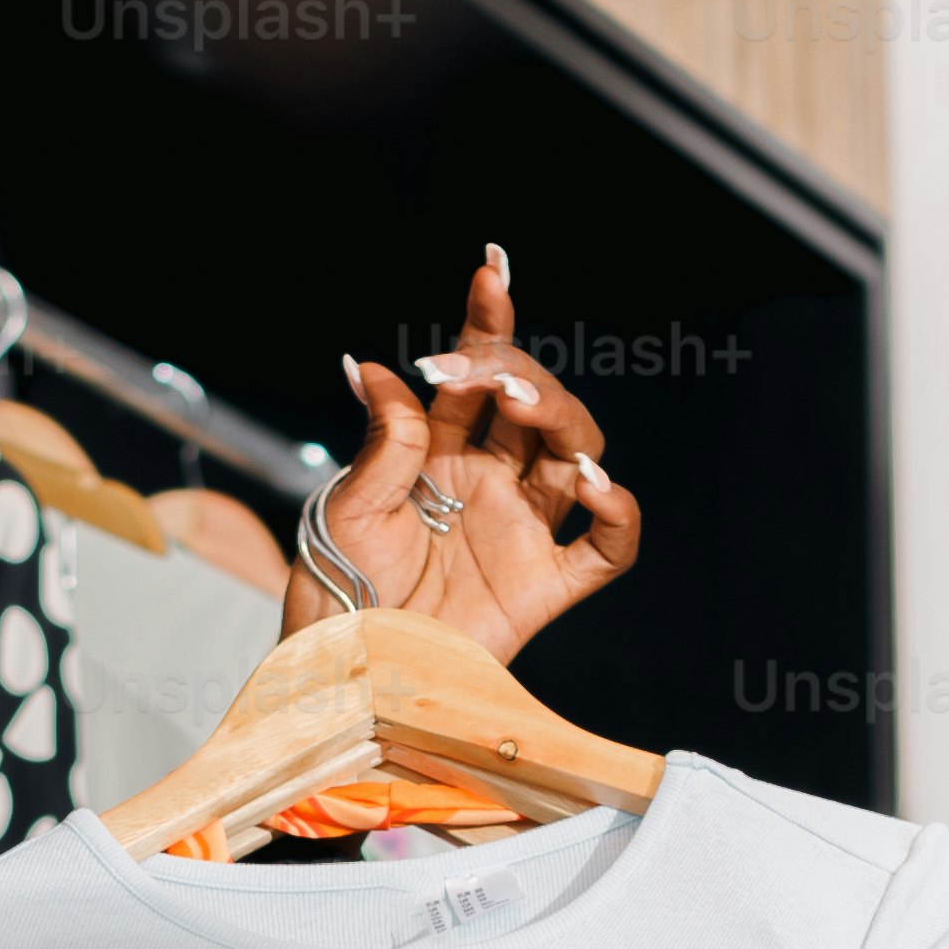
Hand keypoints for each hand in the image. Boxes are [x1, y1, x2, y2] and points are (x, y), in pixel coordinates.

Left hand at [285, 244, 641, 656]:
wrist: (341, 679)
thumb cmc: (332, 597)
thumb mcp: (345, 508)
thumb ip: (383, 439)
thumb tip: (376, 365)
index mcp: (437, 455)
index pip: (476, 375)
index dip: (488, 321)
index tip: (490, 269)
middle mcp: (488, 484)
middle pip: (536, 406)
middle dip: (518, 374)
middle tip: (482, 376)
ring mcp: (522, 532)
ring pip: (577, 455)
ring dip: (562, 421)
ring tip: (522, 409)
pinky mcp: (543, 587)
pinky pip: (606, 548)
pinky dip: (616, 512)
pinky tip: (592, 483)